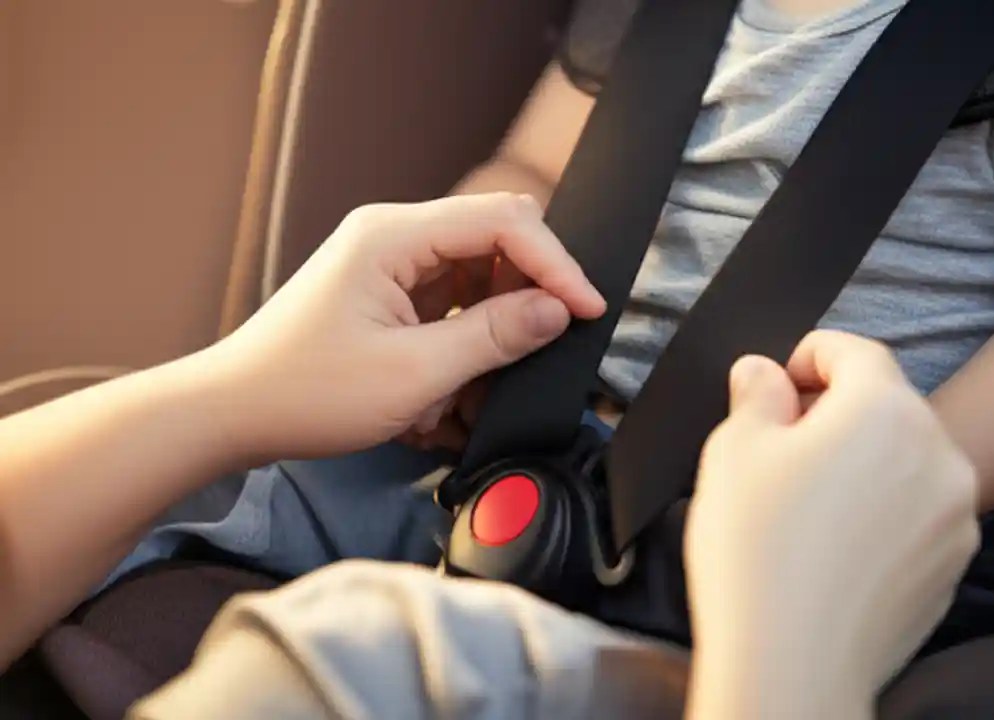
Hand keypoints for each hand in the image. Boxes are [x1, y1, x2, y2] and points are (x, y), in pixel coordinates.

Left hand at [202, 192, 604, 462]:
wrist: (233, 414)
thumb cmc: (302, 391)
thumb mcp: (412, 374)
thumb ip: (492, 338)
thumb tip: (555, 311)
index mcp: (393, 235)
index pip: (503, 221)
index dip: (555, 263)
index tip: (586, 308)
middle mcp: (394, 237)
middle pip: (497, 240)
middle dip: (531, 290)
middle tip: (553, 339)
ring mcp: (392, 265)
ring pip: (482, 275)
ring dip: (496, 325)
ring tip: (480, 380)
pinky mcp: (392, 295)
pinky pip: (456, 303)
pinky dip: (470, 341)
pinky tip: (455, 385)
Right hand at [685, 331, 978, 712]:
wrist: (792, 666)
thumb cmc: (758, 557)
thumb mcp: (734, 453)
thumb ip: (756, 395)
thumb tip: (764, 373)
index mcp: (885, 411)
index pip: (855, 351)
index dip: (809, 355)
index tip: (779, 381)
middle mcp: (938, 453)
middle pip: (886, 406)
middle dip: (835, 412)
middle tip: (780, 445)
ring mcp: (955, 513)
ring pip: (906, 461)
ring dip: (864, 462)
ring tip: (806, 503)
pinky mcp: (953, 563)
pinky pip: (917, 514)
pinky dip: (883, 512)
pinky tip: (833, 545)